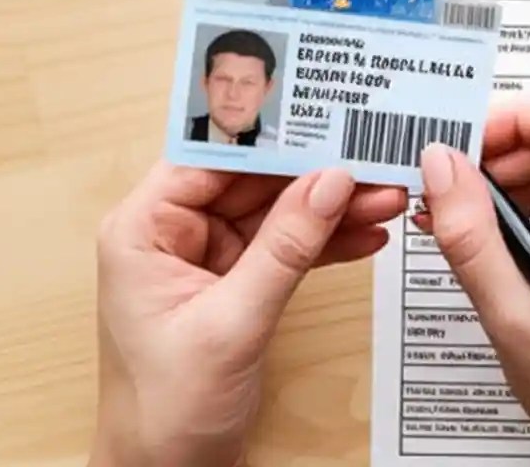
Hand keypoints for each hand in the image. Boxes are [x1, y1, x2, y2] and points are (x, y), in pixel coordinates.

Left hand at [90, 162, 405, 466]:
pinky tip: (366, 234)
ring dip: (331, 207)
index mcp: (144, 228)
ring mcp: (206, 259)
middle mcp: (172, 234)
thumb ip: (284, 248)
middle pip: (253, 180)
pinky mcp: (236, 284)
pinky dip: (326, 242)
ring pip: (278, 213)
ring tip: (385, 196)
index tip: (323, 119)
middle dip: (316, 172)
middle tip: (373, 159)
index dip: (270, 136)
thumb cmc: (163, 411)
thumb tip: (328, 183)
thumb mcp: (231, 323)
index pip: (212, 157)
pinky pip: (287, 248)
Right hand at [414, 96, 529, 466]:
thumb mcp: (516, 318)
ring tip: (458, 208)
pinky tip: (488, 227)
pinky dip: (529, 206)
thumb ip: (472, 236)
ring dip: (512, 181)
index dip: (516, 118)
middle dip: (504, 154)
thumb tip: (442, 167)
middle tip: (448, 178)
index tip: (466, 137)